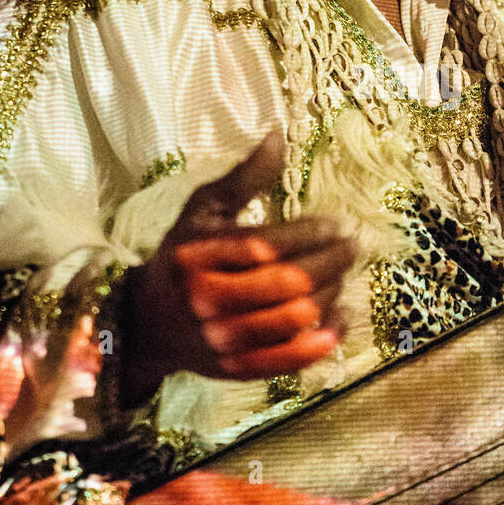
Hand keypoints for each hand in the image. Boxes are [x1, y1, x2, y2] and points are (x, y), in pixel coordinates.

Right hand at [120, 130, 357, 404]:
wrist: (149, 324)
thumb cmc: (182, 256)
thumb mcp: (203, 210)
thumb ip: (243, 177)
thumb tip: (280, 136)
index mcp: (198, 256)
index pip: (267, 245)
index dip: (311, 234)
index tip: (337, 223)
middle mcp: (208, 299)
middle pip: (288, 282)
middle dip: (331, 261)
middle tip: (354, 246)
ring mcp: (224, 339)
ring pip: (296, 318)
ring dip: (333, 293)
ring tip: (345, 273)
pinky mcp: (238, 368)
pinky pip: (293, 357)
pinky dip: (325, 336)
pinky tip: (342, 313)